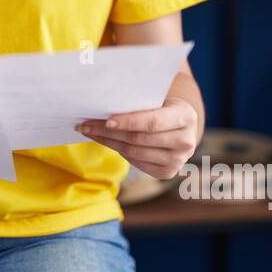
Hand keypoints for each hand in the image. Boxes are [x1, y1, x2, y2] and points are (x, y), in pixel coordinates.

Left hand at [75, 97, 199, 179]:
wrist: (181, 126)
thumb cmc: (164, 106)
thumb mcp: (159, 99)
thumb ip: (139, 102)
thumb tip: (103, 102)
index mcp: (186, 117)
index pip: (152, 122)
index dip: (128, 122)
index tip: (106, 120)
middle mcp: (186, 141)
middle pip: (139, 139)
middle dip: (108, 132)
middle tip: (85, 124)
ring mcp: (178, 160)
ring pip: (134, 152)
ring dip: (108, 142)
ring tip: (89, 131)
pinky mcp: (167, 172)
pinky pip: (136, 162)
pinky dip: (118, 151)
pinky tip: (105, 141)